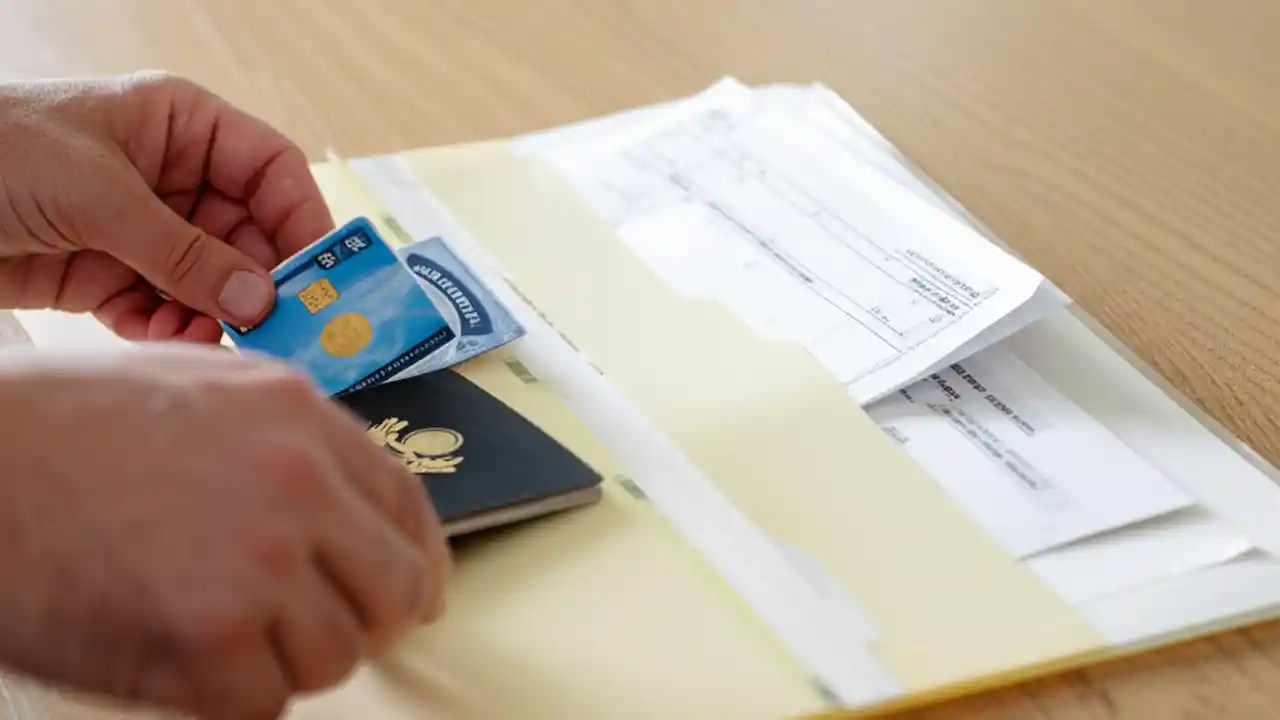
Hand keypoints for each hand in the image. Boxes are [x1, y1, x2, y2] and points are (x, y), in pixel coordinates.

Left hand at [0, 72, 333, 342]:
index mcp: (181, 126)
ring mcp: (141, 230)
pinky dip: (168, 331)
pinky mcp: (107, 276)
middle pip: (250, 235)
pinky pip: (163, 310)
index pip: (272, 170)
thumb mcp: (99, 193)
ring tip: (208, 338)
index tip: (324, 275)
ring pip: (211, 282)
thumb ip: (185, 252)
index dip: (305, 219)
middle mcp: (171, 178)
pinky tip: (162, 339)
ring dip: (214, 315)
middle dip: (262, 283)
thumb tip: (262, 300)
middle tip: (281, 329)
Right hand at [0, 344, 449, 718]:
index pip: (407, 504)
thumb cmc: (59, 423)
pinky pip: (265, 699)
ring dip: (287, 661)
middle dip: (368, 621)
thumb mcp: (196, 386)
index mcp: (299, 418)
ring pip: (335, 654)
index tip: (416, 593)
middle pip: (395, 589)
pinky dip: (230, 695)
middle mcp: (298, 485)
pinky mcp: (211, 634)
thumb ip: (282, 439)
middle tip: (322, 633)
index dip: (418, 559)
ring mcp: (260, 561)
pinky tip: (185, 660)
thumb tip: (340, 506)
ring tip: (224, 637)